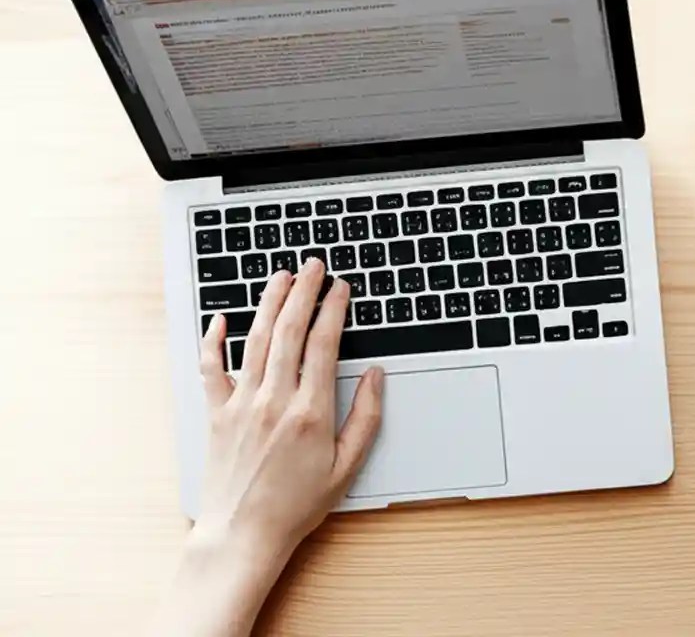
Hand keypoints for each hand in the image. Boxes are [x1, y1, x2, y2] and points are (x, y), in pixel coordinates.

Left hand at [197, 259, 383, 557]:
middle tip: (314, 267)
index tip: (342, 289)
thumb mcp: (347, 466)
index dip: (334, 310)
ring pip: (255, 339)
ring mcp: (240, 404)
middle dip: (304, 292)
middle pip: (288, 330)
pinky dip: (214, 339)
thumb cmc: (296, 506)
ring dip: (269, 302)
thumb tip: (376, 376)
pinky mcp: (216, 413)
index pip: (323, 345)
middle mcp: (273, 401)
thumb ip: (366, 418)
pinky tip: (222, 319)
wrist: (243, 533)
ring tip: (282, 277)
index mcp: (310, 412)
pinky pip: (211, 367)